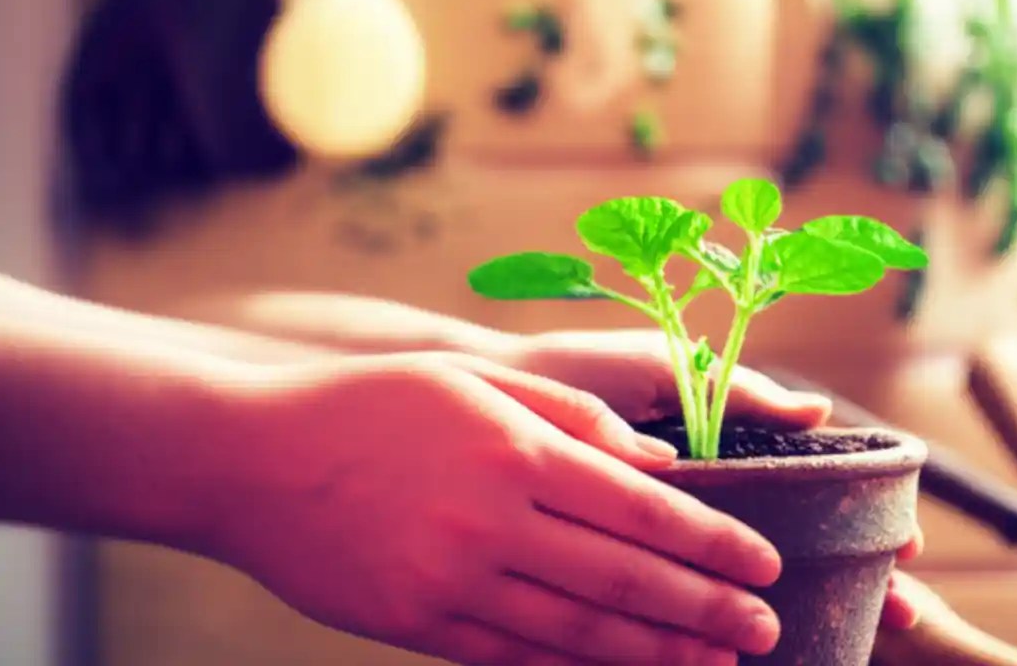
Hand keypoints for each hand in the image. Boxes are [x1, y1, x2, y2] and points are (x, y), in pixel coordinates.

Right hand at [208, 352, 783, 664]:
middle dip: (705, 608)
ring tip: (713, 664)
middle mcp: (492, 519)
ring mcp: (451, 579)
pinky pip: (514, 657)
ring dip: (656, 651)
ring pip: (578, 628)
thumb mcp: (473, 379)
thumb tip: (660, 465)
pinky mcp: (415, 624)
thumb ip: (574, 419)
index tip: (762, 564)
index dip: (711, 540)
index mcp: (514, 448)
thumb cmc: (372, 402)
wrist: (252, 459)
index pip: (641, 506)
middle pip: (624, 575)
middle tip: (763, 629)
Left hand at [500, 329, 925, 630]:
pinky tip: (735, 651)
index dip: (866, 519)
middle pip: (802, 546)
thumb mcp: (662, 369)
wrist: (486, 401)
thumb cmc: (578, 372)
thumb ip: (737, 391)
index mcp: (723, 454)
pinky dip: (706, 626)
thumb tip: (820, 410)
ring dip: (810, 608)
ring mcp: (668, 537)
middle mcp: (705, 500)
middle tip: (908, 611)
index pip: (816, 493)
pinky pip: (677, 602)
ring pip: (746, 584)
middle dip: (857, 578)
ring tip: (860, 637)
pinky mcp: (626, 564)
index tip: (911, 548)